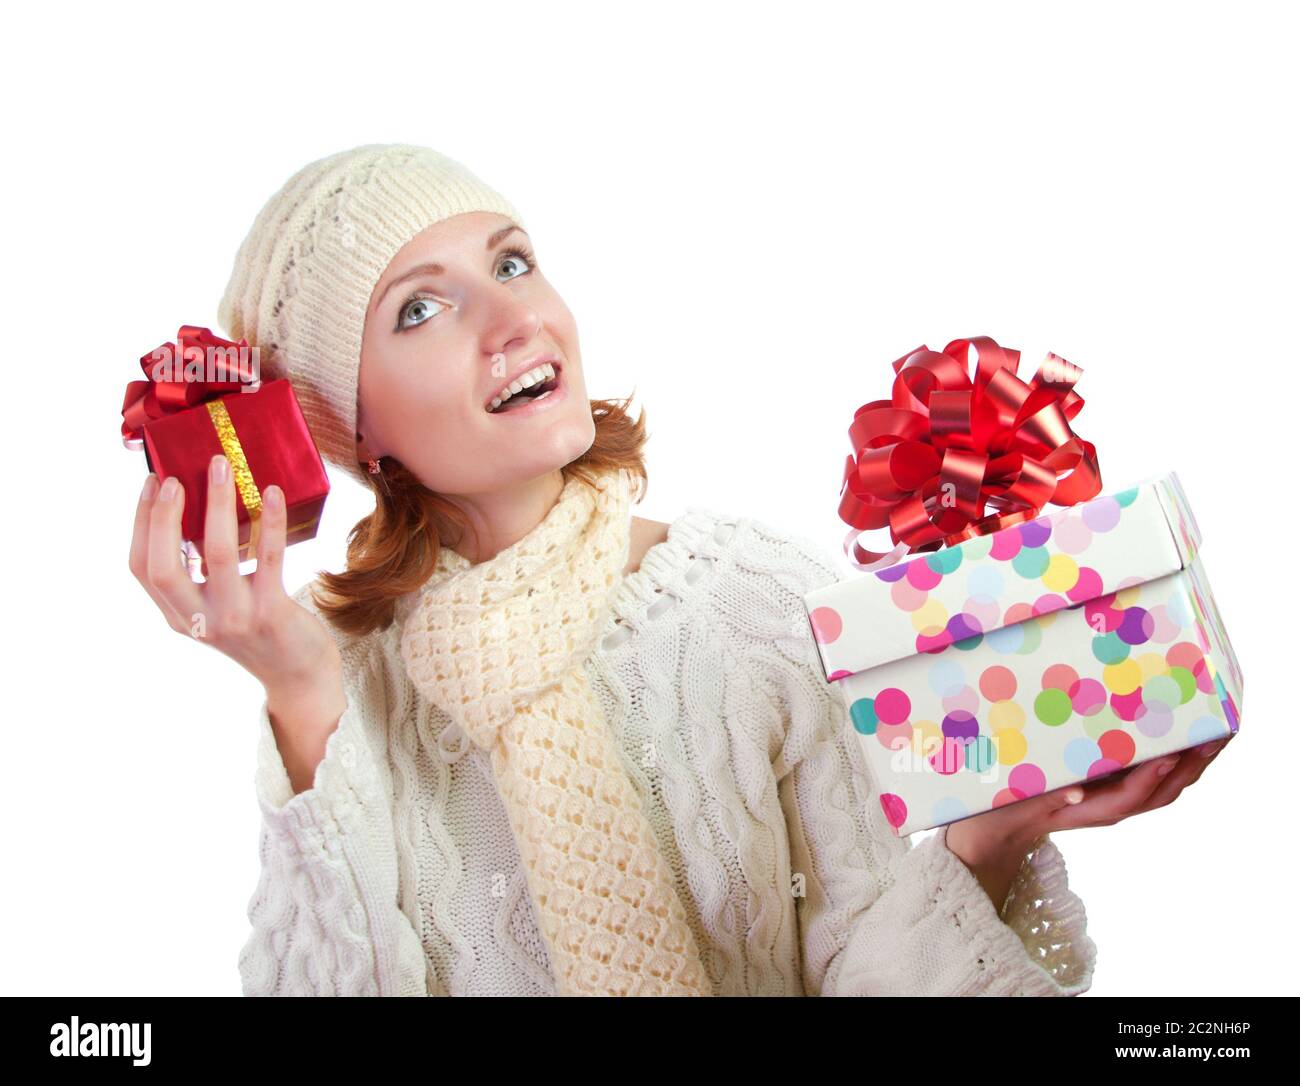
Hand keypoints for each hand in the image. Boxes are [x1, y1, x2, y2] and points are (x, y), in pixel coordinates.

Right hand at [128, 454, 342, 695]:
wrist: (298, 676)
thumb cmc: (258, 631)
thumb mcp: (216, 609)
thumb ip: (200, 575)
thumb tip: (195, 509)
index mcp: (178, 616)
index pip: (142, 568)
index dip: (142, 523)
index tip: (152, 483)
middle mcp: (199, 621)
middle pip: (164, 567)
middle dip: (164, 517)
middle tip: (174, 477)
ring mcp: (235, 618)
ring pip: (218, 555)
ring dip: (218, 506)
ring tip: (222, 468)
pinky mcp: (272, 613)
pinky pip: (269, 559)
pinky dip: (269, 522)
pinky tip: (272, 493)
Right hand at [946, 734, 1234, 905]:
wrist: (996, 833)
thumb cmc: (999, 814)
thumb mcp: (1013, 805)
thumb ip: (1041, 798)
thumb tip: (1073, 791)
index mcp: (1084, 813)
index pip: (1126, 800)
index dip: (1150, 780)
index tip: (1170, 757)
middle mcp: (1106, 809)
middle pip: (1159, 794)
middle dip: (1189, 768)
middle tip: (1214, 735)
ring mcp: (1110, 800)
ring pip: (1161, 787)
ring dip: (1190, 764)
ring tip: (1211, 733)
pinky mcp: (1108, 790)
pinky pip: (1149, 779)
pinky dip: (1172, 761)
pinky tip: (1178, 737)